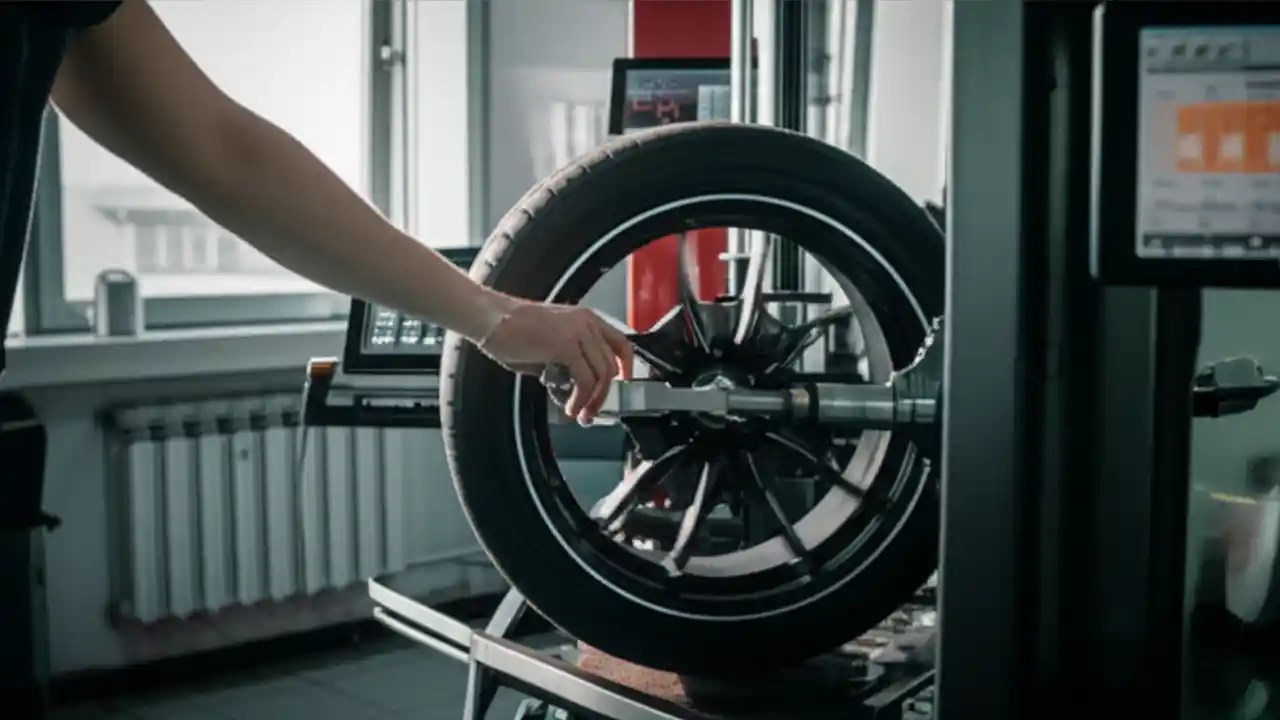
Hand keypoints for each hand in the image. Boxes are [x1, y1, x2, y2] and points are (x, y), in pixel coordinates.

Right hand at [477, 301, 633, 421]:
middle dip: (604, 394)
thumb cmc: (510, 328)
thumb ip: (565, 361)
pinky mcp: (565, 345)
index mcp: (585, 318)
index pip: (620, 342)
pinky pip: (584, 380)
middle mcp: (586, 322)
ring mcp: (577, 332)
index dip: (627, 366)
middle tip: (591, 411)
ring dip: (592, 400)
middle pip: (612, 365)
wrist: (490, 318)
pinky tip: (569, 407)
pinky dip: (580, 399)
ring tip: (579, 413)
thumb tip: (570, 385)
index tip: (624, 383)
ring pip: (602, 375)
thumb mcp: (548, 343)